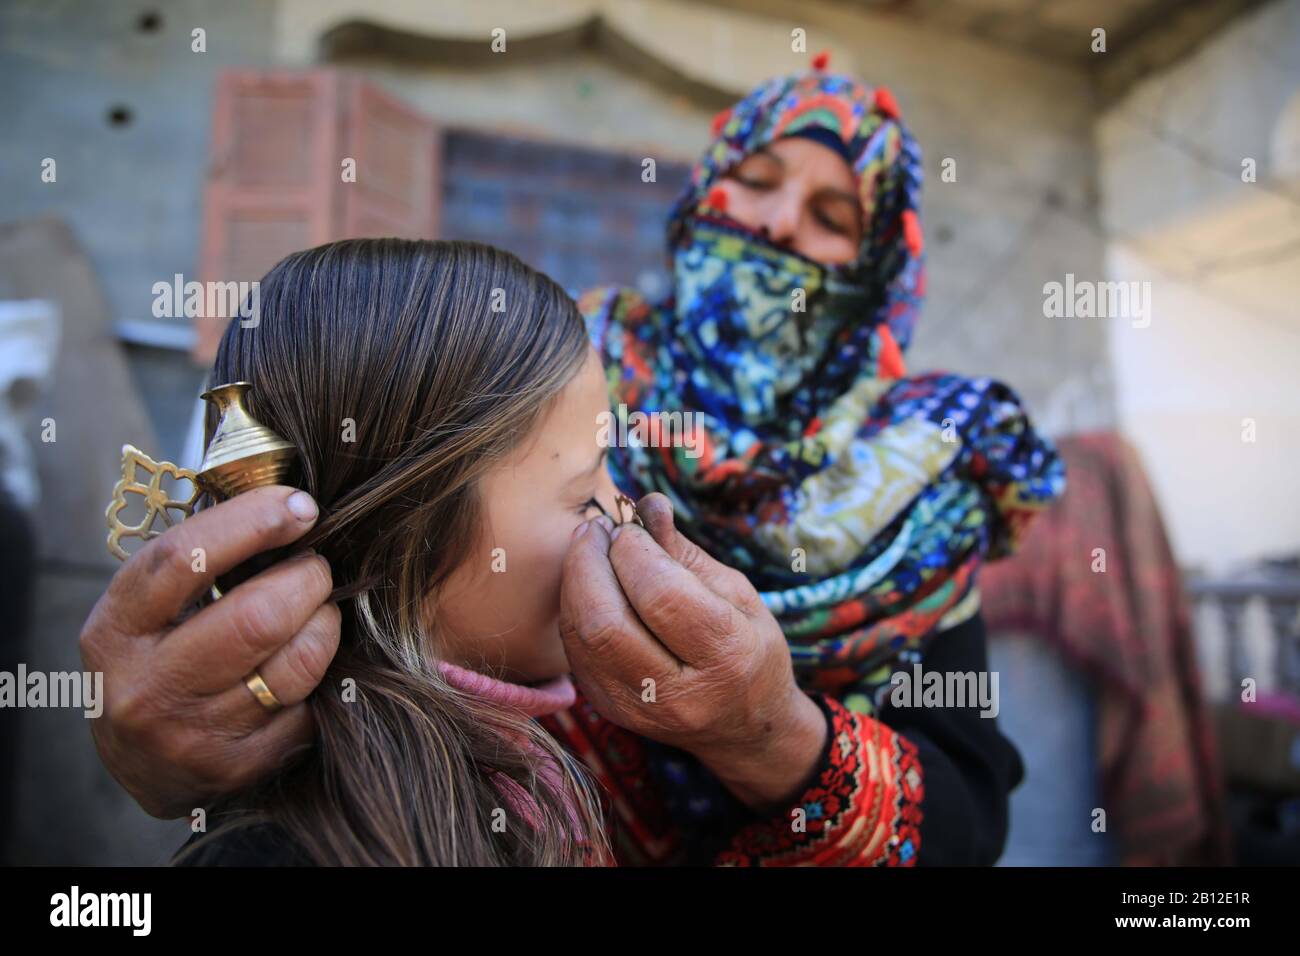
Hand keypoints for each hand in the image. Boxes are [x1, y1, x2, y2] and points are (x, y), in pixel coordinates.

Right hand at [79, 486, 338, 817]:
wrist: (143, 764)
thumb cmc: (159, 658)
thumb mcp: (149, 611)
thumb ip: (200, 560)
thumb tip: (287, 503)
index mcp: (116, 629)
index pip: (185, 558)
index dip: (253, 521)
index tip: (300, 506)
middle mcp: (146, 687)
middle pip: (258, 616)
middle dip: (308, 579)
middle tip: (317, 568)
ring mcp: (192, 735)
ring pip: (296, 663)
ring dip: (326, 625)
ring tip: (319, 612)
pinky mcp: (237, 770)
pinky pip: (310, 707)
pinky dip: (323, 678)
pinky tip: (308, 665)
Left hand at [559, 493, 826, 813]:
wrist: (743, 727)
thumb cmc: (748, 648)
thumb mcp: (736, 594)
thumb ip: (685, 552)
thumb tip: (647, 504)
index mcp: (726, 657)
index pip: (661, 596)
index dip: (634, 551)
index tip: (631, 527)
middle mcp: (679, 694)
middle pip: (607, 623)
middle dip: (589, 563)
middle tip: (595, 530)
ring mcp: (638, 710)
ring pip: (581, 637)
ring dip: (574, 582)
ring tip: (589, 551)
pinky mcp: (608, 709)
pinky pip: (575, 650)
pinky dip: (575, 608)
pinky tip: (589, 586)